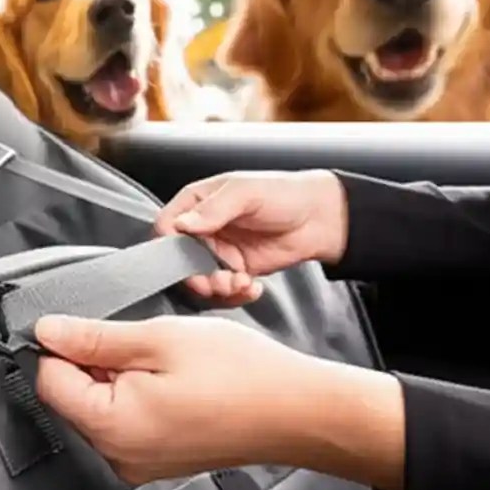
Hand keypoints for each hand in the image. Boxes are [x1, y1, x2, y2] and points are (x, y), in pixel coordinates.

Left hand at [33, 314, 404, 489]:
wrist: (298, 411)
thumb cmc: (241, 376)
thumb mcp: (158, 338)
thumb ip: (93, 337)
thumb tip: (48, 331)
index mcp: (111, 426)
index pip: (49, 381)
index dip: (62, 345)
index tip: (86, 326)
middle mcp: (119, 455)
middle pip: (72, 396)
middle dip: (94, 362)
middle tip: (141, 343)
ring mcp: (139, 462)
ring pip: (100, 407)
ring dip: (118, 377)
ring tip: (165, 362)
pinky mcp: (158, 461)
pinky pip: (127, 423)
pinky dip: (138, 396)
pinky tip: (173, 382)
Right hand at [154, 170, 349, 305]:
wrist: (322, 219)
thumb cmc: (284, 194)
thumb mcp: (247, 193)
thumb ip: (214, 209)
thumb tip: (182, 224)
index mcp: (197, 202)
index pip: (167, 226)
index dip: (172, 246)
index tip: (188, 259)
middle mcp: (203, 228)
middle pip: (181, 260)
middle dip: (197, 276)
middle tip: (218, 282)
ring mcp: (219, 251)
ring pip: (201, 279)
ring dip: (217, 289)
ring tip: (240, 284)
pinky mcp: (235, 270)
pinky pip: (223, 290)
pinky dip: (235, 295)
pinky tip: (253, 288)